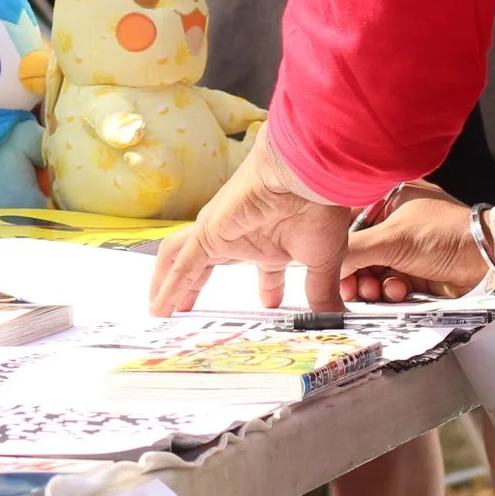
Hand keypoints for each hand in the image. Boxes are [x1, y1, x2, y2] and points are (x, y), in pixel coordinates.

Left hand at [147, 132, 353, 314]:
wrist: (304, 178)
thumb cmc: (316, 208)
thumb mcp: (322, 262)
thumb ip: (321, 291)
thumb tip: (334, 317)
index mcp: (272, 244)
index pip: (266, 271)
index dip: (268, 289)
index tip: (268, 307)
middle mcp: (241, 238)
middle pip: (208, 264)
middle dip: (196, 287)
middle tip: (186, 309)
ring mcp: (220, 234)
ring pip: (184, 261)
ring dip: (172, 286)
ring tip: (160, 309)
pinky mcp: (207, 233)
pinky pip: (182, 265)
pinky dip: (170, 286)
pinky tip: (160, 307)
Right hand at [339, 182, 484, 301]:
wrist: (489, 262)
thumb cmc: (446, 236)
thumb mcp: (392, 238)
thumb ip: (352, 251)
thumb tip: (322, 265)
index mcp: (383, 198)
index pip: (345, 223)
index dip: (335, 248)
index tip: (329, 269)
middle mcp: (391, 222)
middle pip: (356, 252)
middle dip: (353, 273)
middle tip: (352, 289)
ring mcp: (403, 248)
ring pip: (370, 271)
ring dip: (370, 286)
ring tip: (377, 291)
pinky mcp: (413, 272)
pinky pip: (388, 284)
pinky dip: (389, 292)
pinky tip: (398, 291)